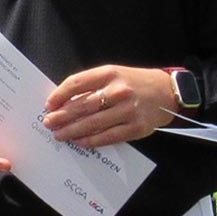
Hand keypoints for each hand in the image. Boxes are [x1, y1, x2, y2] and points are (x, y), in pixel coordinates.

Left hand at [42, 65, 177, 148]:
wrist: (167, 92)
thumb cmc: (135, 83)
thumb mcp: (114, 74)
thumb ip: (92, 85)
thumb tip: (65, 101)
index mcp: (110, 73)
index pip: (77, 83)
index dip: (59, 95)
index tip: (49, 104)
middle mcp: (118, 91)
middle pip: (82, 106)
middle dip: (62, 116)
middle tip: (49, 123)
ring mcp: (128, 111)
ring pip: (93, 124)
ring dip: (72, 131)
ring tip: (60, 134)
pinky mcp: (136, 128)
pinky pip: (108, 137)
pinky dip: (91, 141)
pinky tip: (79, 142)